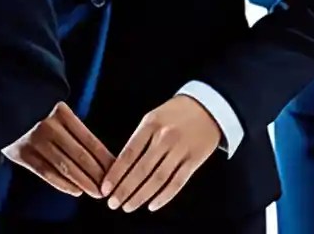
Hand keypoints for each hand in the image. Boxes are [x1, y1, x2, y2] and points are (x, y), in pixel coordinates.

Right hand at [4, 102, 114, 197]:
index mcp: (61, 111)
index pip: (89, 138)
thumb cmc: (29, 105)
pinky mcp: (21, 153)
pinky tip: (75, 190)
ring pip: (65, 165)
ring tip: (95, 192)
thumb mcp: (50, 105)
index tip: (115, 168)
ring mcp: (35, 140)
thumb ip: (68, 124)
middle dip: (97, 173)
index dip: (103, 156)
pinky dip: (62, 183)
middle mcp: (49, 125)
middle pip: (80, 154)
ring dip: (83, 181)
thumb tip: (95, 149)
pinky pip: (46, 172)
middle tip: (108, 187)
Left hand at [100, 95, 219, 213]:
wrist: (208, 107)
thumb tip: (119, 168)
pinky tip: (152, 205)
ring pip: (157, 179)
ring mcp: (181, 150)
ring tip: (128, 206)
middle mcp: (165, 138)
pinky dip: (164, 197)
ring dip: (141, 196)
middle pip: (141, 170)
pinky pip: (177, 183)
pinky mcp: (194, 160)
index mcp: (150, 124)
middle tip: (113, 203)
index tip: (105, 188)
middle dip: (124, 189)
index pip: (128, 154)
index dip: (115, 174)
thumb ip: (138, 140)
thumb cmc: (175, 114)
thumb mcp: (152, 117)